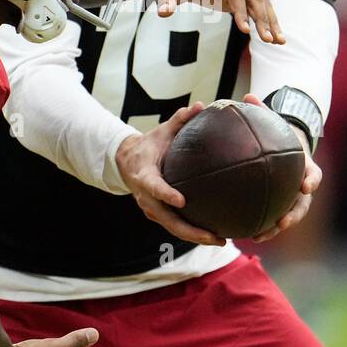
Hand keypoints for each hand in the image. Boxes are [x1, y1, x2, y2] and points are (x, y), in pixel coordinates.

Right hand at [115, 102, 226, 247]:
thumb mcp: (161, 131)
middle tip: (213, 236)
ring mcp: (152, 209)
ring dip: (195, 237)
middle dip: (190, 231)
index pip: (154, 187)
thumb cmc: (149, 145)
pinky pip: (176, 227)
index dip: (166, 194)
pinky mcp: (158, 215)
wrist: (127, 162)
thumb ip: (179, 120)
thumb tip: (199, 105)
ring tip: (220, 240)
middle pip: (168, 219)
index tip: (181, 201)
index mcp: (144, 176)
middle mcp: (146, 197)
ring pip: (173, 228)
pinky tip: (214, 236)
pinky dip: (193, 233)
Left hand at [144, 0, 284, 43]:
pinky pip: (256, 7)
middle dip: (264, 19)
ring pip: (260, 2)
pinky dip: (267, 20)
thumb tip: (164, 13)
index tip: (247, 31)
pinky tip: (271, 36)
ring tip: (279, 42)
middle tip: (270, 42)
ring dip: (271, 20)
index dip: (242, 12)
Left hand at [240, 94, 320, 242]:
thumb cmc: (281, 135)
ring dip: (277, 227)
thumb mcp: (275, 122)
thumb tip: (247, 96)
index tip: (306, 185)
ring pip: (290, 216)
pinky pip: (275, 219)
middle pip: (304, 203)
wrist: (289, 148)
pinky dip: (265, 227)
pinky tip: (247, 235)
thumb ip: (263, 112)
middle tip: (283, 223)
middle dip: (294, 214)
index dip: (311, 180)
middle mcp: (303, 185)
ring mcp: (294, 198)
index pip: (314, 174)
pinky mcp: (283, 205)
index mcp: (306, 166)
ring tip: (260, 235)